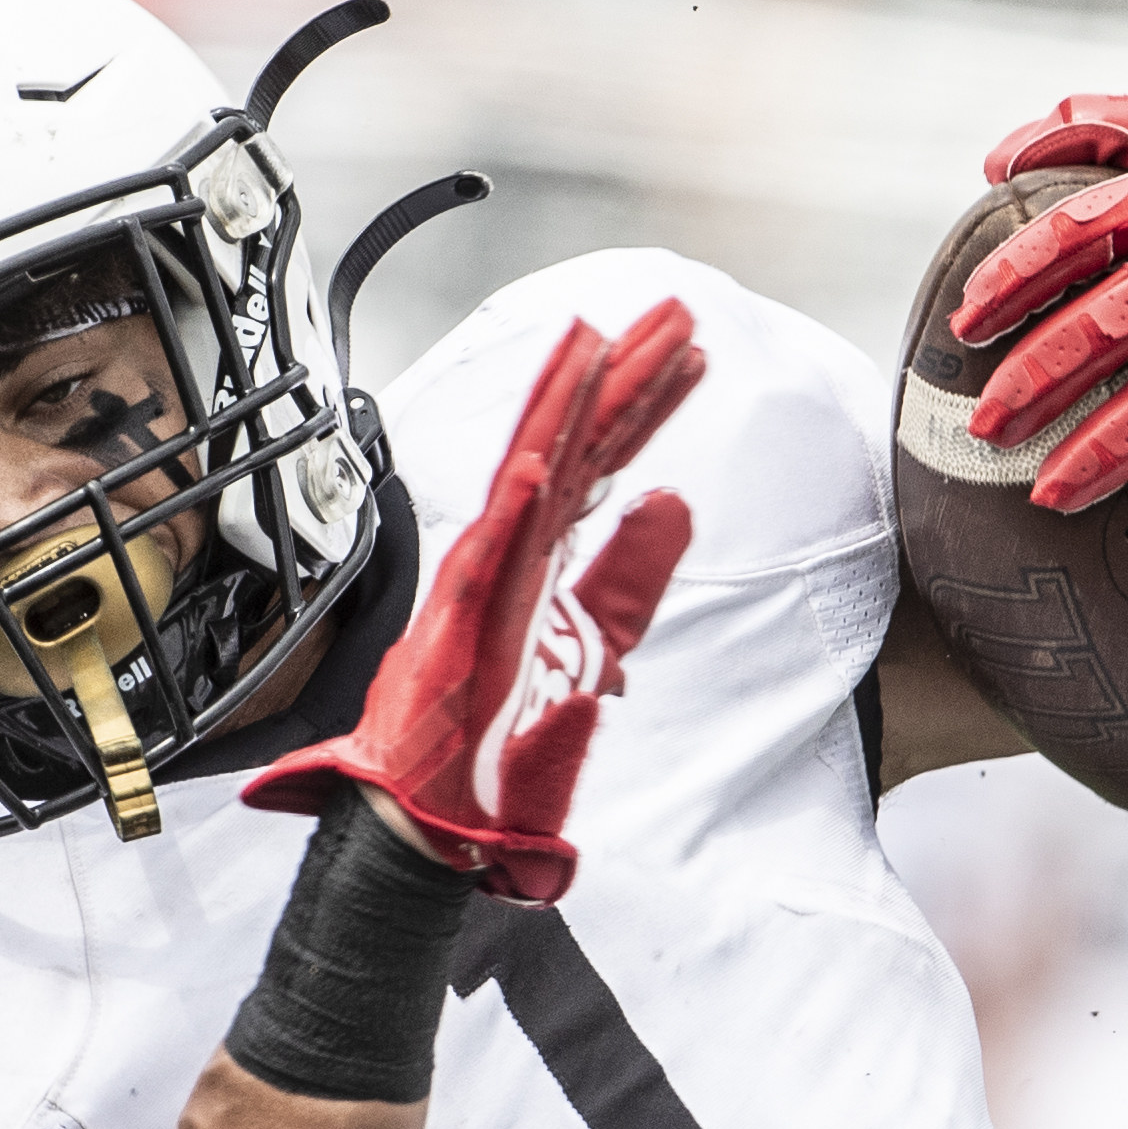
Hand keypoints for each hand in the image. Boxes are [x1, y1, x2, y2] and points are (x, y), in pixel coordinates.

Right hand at [246, 300, 701, 902]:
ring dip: (564, 408)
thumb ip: (633, 574)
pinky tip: (541, 460)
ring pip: (528, 476)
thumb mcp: (596, 644)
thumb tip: (677, 502)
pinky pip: (488, 561)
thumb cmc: (494, 741)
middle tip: (674, 314)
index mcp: (542, 555)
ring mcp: (482, 581)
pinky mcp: (459, 628)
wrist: (434, 814)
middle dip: (624, 375)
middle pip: (574, 444)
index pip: (604, 460)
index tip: (693, 351)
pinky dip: (513, 510)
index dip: (648, 403)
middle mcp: (511, 552)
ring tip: (602, 341)